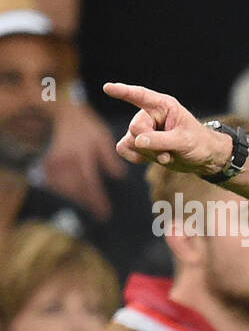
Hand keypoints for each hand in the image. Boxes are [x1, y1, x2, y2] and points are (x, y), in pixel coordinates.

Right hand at [40, 101, 125, 220]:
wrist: (63, 116)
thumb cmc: (87, 128)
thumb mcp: (102, 139)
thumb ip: (110, 159)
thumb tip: (119, 177)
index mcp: (80, 155)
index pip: (89, 182)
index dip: (97, 199)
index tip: (105, 213)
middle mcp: (64, 161)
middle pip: (77, 189)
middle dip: (89, 203)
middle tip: (102, 213)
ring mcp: (53, 163)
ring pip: (65, 189)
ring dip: (78, 199)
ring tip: (93, 206)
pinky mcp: (47, 165)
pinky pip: (56, 184)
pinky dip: (67, 191)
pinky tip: (78, 196)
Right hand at [101, 82, 230, 174]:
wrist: (203, 158)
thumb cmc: (199, 143)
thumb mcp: (184, 141)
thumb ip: (161, 140)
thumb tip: (137, 141)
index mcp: (163, 106)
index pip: (140, 96)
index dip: (123, 92)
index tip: (108, 88)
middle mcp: (150, 115)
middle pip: (135, 128)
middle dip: (150, 144)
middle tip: (167, 153)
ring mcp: (143, 129)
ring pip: (129, 141)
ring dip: (146, 153)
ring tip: (166, 156)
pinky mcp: (138, 143)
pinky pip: (124, 149)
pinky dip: (137, 157)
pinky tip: (154, 159)